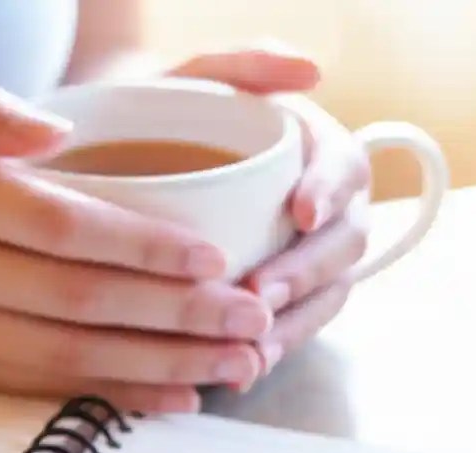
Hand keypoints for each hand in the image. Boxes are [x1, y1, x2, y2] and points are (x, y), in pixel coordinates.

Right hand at [0, 87, 274, 411]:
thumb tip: (59, 130)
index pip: (61, 228)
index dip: (144, 247)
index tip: (215, 259)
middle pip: (81, 302)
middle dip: (179, 316)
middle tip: (253, 320)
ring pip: (71, 359)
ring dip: (165, 366)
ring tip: (238, 364)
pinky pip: (46, 392)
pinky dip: (117, 398)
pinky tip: (178, 398)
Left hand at [171, 47, 371, 375]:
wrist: (129, 155)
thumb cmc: (170, 111)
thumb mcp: (201, 74)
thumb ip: (250, 60)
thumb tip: (310, 68)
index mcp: (321, 151)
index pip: (346, 168)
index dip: (330, 191)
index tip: (301, 211)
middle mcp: (329, 209)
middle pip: (344, 245)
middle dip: (305, 273)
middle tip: (259, 292)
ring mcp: (311, 258)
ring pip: (327, 297)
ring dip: (293, 324)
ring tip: (252, 348)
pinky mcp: (287, 299)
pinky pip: (295, 329)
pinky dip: (272, 350)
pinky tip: (241, 370)